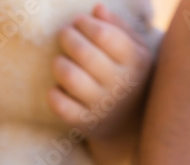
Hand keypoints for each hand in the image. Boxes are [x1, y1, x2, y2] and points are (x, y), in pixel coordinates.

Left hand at [48, 4, 154, 164]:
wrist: (131, 126)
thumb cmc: (129, 78)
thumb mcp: (136, 52)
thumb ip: (120, 29)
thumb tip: (98, 9)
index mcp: (135, 62)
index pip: (103, 34)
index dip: (85, 24)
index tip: (79, 23)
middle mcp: (121, 85)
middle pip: (83, 52)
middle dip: (67, 37)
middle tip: (65, 35)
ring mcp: (103, 106)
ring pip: (69, 76)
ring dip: (59, 63)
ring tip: (61, 62)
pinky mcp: (86, 124)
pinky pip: (60, 106)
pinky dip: (53, 94)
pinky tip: (58, 88)